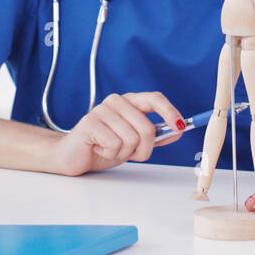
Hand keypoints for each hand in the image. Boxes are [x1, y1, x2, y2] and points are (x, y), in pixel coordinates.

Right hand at [51, 92, 184, 175]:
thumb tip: (178, 130)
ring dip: (123, 153)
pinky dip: (110, 153)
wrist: (73, 156)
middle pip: (147, 128)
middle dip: (143, 149)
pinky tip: (99, 148)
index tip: (180, 127)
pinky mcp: (90, 122)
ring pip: (132, 139)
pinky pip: (115, 144)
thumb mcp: (134, 142)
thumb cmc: (103, 147)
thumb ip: (155, 136)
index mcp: (129, 101)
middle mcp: (116, 101)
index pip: (154, 98)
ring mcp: (102, 110)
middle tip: (128, 153)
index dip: (170, 112)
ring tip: (109, 148)